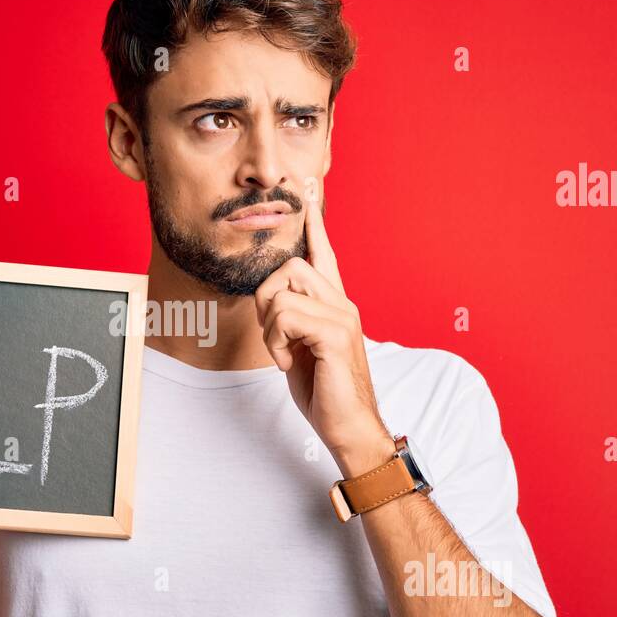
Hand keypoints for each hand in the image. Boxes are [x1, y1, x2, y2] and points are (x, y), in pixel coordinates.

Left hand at [254, 194, 394, 478]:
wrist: (349, 428)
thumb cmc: (324, 392)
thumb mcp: (301, 348)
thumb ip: (292, 319)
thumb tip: (271, 300)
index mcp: (335, 304)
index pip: (323, 252)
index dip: (314, 222)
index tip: (306, 188)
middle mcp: (343, 302)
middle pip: (289, 267)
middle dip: (266, 302)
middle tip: (277, 338)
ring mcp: (342, 316)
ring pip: (282, 291)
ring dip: (271, 328)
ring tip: (287, 354)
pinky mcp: (335, 334)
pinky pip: (286, 316)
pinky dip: (277, 342)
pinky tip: (290, 362)